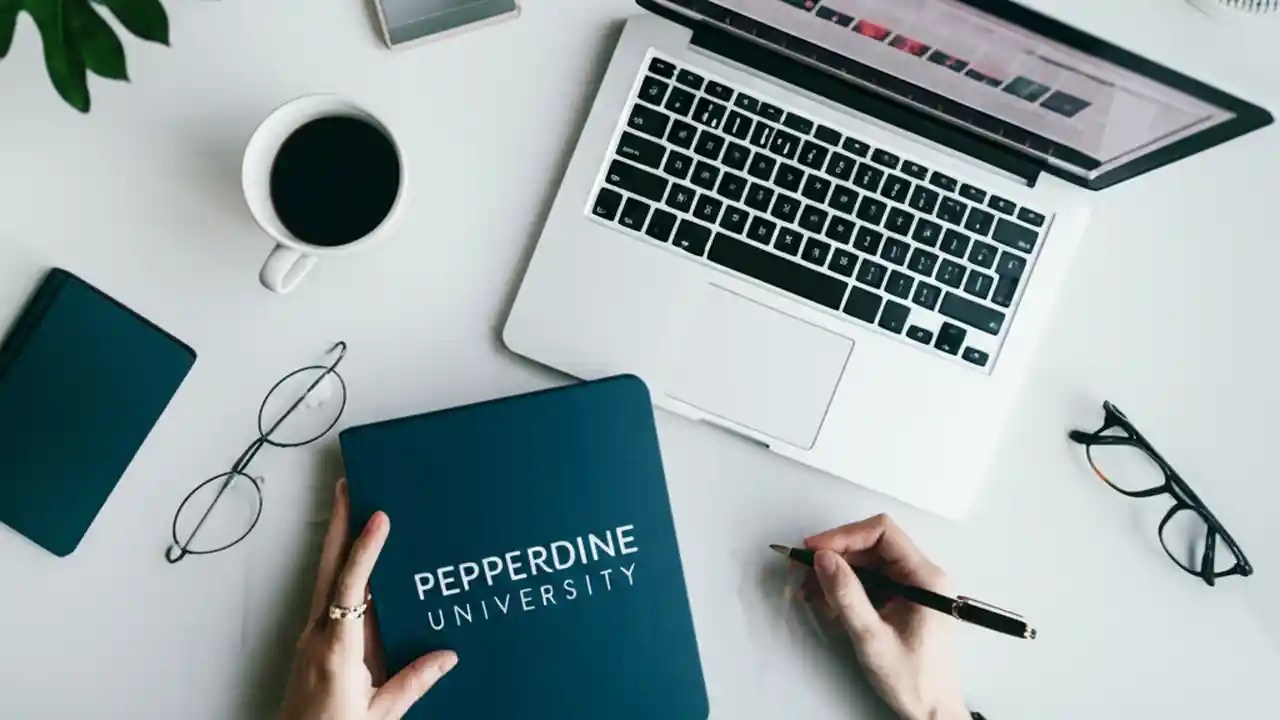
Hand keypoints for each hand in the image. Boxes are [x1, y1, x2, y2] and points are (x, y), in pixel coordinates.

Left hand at [280, 479, 457, 719]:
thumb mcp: (382, 715)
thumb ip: (414, 681)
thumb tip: (447, 654)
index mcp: (337, 650)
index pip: (351, 588)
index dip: (366, 550)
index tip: (378, 517)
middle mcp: (318, 637)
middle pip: (329, 569)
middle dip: (339, 525)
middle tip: (347, 487)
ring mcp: (312, 639)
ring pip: (327, 581)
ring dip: (339, 546)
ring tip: (353, 512)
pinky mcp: (314, 647)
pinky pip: (330, 601)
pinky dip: (342, 574)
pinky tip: (357, 567)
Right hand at [803, 515, 967, 719]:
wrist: (932, 710)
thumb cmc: (916, 680)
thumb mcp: (872, 638)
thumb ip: (847, 595)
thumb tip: (824, 559)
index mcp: (925, 578)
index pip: (882, 532)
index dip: (844, 536)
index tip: (815, 550)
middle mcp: (921, 576)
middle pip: (870, 545)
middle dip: (834, 555)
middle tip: (803, 570)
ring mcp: (911, 587)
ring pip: (866, 562)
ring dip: (836, 573)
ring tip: (811, 591)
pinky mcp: (901, 598)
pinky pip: (869, 581)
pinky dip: (844, 588)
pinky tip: (828, 603)